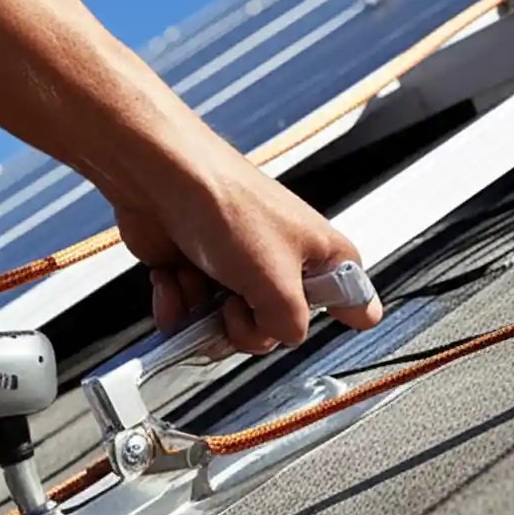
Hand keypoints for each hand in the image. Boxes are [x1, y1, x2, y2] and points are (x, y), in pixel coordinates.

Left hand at [109, 149, 382, 352]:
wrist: (159, 177)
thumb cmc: (225, 208)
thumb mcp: (275, 280)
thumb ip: (288, 324)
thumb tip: (280, 337)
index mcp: (323, 258)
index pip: (354, 302)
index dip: (340, 317)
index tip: (307, 319)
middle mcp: (283, 266)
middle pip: (273, 331)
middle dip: (244, 328)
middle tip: (232, 303)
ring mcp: (238, 270)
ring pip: (226, 328)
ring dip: (201, 315)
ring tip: (194, 281)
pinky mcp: (197, 271)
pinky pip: (189, 315)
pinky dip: (175, 304)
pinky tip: (170, 280)